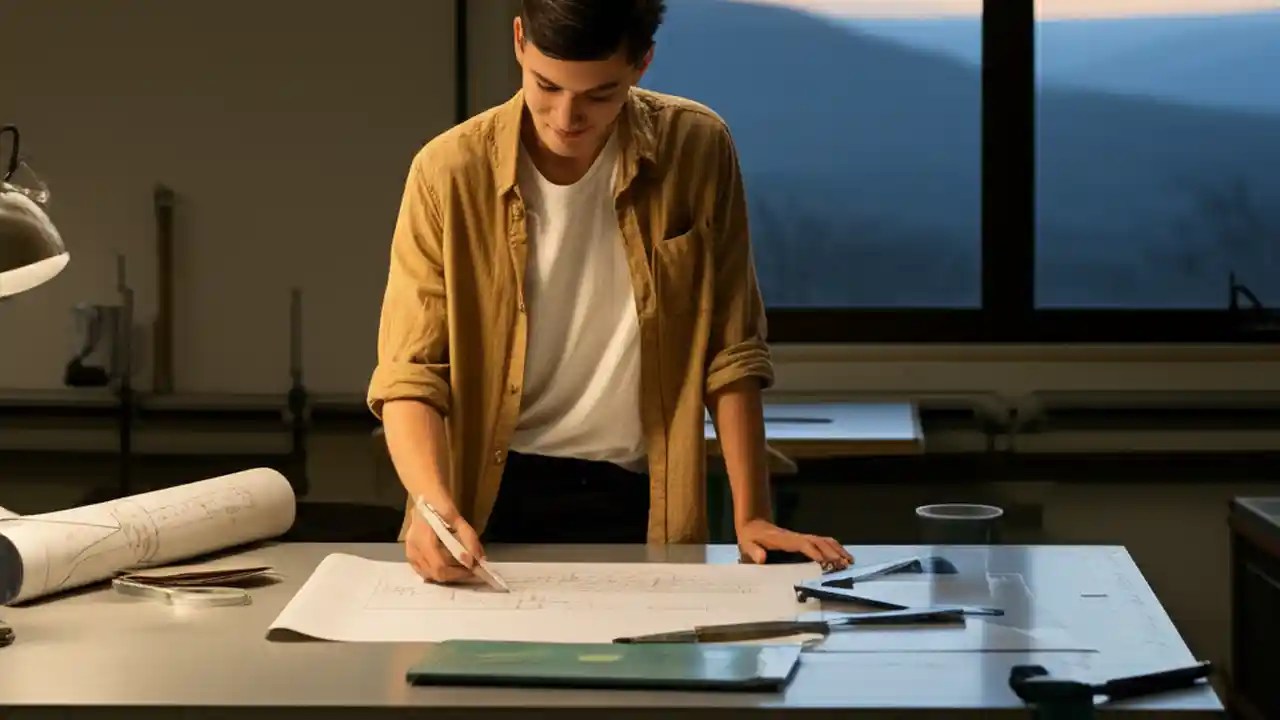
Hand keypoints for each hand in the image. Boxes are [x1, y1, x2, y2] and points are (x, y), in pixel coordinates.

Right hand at [404, 505, 486, 583]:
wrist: (424, 498)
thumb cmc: (441, 506)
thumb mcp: (458, 519)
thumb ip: (468, 538)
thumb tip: (478, 559)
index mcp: (424, 540)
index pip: (440, 566)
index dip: (458, 572)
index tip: (473, 569)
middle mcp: (414, 549)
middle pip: (435, 574)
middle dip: (455, 576)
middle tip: (469, 570)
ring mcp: (409, 553)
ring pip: (429, 575)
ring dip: (446, 575)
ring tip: (460, 568)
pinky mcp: (409, 554)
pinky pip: (423, 571)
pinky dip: (437, 572)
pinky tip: (447, 566)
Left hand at [736, 518, 852, 570]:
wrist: (753, 523)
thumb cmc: (751, 537)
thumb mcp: (747, 544)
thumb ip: (753, 551)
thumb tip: (761, 559)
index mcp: (784, 540)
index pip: (802, 544)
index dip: (814, 552)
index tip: (825, 562)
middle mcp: (796, 537)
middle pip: (818, 542)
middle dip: (832, 552)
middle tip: (845, 565)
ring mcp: (801, 537)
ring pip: (823, 540)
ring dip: (837, 549)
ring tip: (849, 561)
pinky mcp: (803, 539)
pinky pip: (822, 542)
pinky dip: (834, 547)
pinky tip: (842, 555)